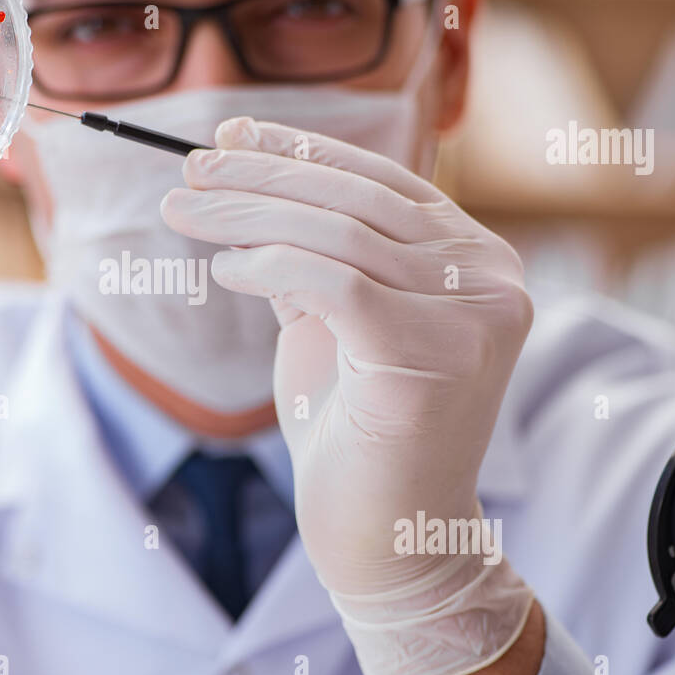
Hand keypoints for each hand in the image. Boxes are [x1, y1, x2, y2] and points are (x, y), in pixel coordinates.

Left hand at [161, 115, 535, 674]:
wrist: (384, 539)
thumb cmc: (355, 432)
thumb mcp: (334, 322)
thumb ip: (317, 254)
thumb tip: (249, 184)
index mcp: (476, 261)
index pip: (383, 182)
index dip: (302, 151)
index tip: (230, 136)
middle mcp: (492, 280)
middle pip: (359, 201)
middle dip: (262, 177)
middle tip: (188, 168)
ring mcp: (476, 318)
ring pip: (341, 235)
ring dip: (247, 216)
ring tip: (182, 210)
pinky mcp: (435, 357)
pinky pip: (335, 283)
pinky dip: (269, 267)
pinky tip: (223, 270)